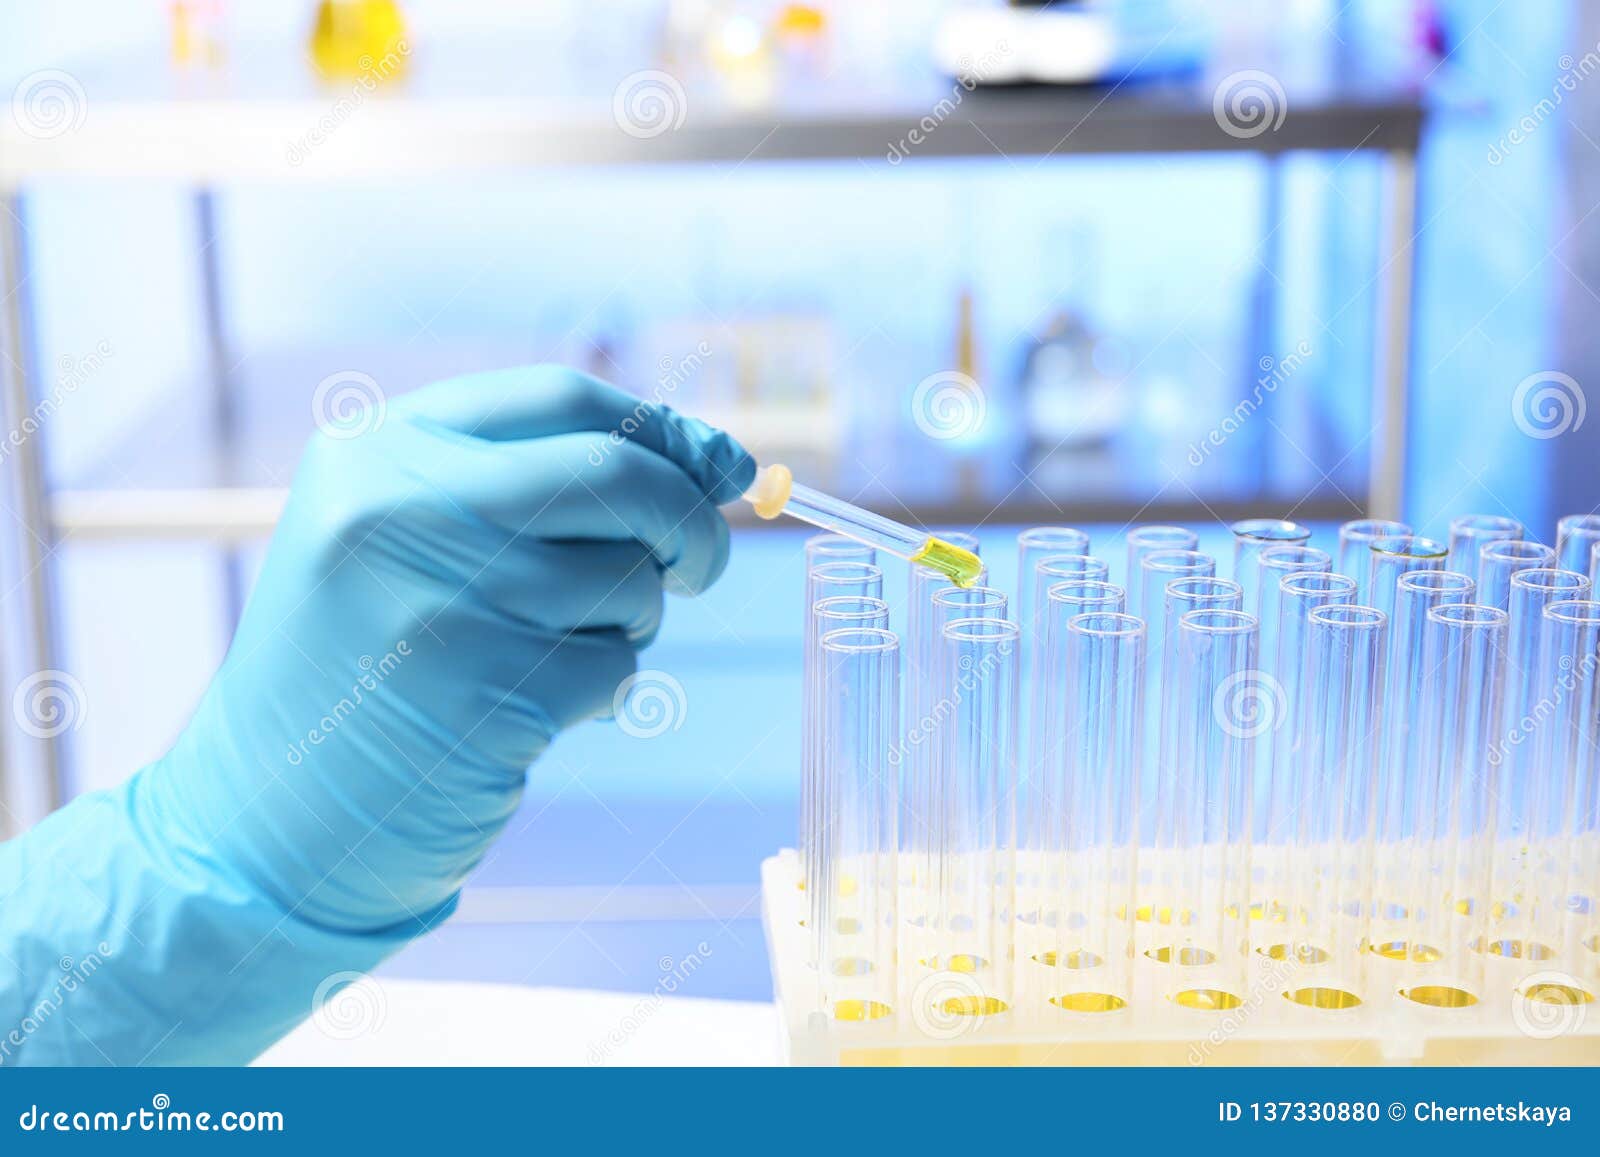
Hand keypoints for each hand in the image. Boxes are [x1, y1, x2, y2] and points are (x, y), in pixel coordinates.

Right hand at [148, 365, 752, 933]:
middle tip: (698, 564)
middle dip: (689, 519)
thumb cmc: (369, 661)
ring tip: (553, 650)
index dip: (664, 431)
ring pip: (630, 577)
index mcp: (377, 450)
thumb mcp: (409, 536)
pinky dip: (603, 688)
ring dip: (631, 619)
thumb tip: (715, 460)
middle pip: (620, 473)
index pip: (563, 397)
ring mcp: (443, 601)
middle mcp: (403, 509)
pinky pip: (615, 666)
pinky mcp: (486, 695)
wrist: (272, 811)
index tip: (718, 467)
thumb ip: (538, 483)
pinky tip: (532, 709)